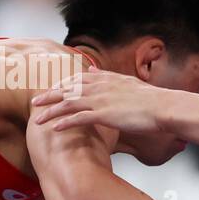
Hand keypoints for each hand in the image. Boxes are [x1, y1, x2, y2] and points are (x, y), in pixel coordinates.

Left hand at [31, 70, 173, 135]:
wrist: (163, 107)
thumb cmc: (151, 99)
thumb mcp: (127, 81)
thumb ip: (107, 76)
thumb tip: (93, 70)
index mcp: (105, 79)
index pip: (76, 79)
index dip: (61, 85)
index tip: (52, 90)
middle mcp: (99, 87)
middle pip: (67, 90)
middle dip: (49, 96)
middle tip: (35, 102)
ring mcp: (100, 100)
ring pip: (67, 104)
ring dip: (51, 111)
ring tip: (37, 119)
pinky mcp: (104, 114)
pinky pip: (78, 119)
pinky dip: (64, 123)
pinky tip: (54, 129)